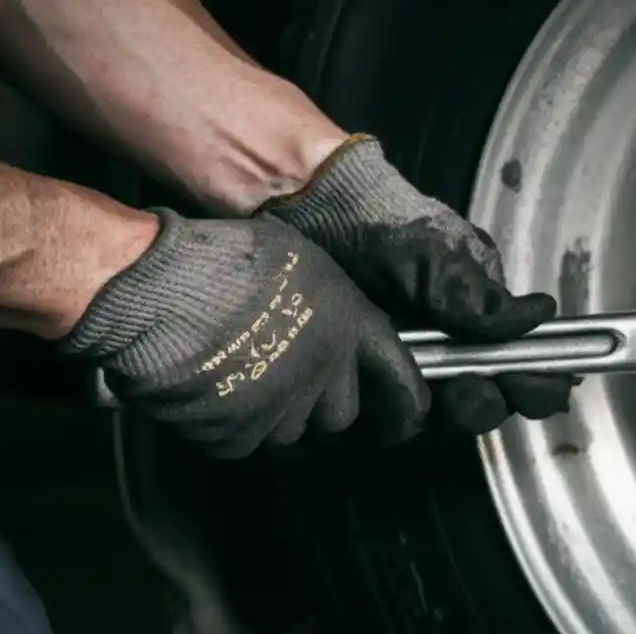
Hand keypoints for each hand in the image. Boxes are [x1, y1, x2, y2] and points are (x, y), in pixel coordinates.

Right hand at [59, 209, 428, 458]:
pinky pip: (241, 443)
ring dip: (272, 415)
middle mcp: (326, 375)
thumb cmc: (227, 259)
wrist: (160, 287)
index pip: (402, 382)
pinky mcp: (235, 435)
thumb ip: (330, 306)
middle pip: (340, 415)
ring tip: (238, 375)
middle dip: (320, 404)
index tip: (405, 423)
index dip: (407, 408)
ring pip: (290, 432)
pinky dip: (226, 427)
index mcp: (352, 328)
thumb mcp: (303, 263)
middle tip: (287, 377)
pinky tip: (207, 390)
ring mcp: (280, 410)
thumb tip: (331, 327)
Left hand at [261, 135, 572, 433]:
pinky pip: (387, 417)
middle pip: (487, 398)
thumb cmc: (378, 224)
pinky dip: (391, 417)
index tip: (529, 387)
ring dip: (443, 413)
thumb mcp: (434, 253)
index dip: (533, 381)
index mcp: (480, 310)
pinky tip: (383, 407)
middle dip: (486, 401)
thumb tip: (541, 316)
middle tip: (470, 389)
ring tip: (430, 398)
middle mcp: (450, 344)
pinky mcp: (364, 380)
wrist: (299, 213)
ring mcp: (407, 364)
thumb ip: (479, 294)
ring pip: (441, 414)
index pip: (522, 358)